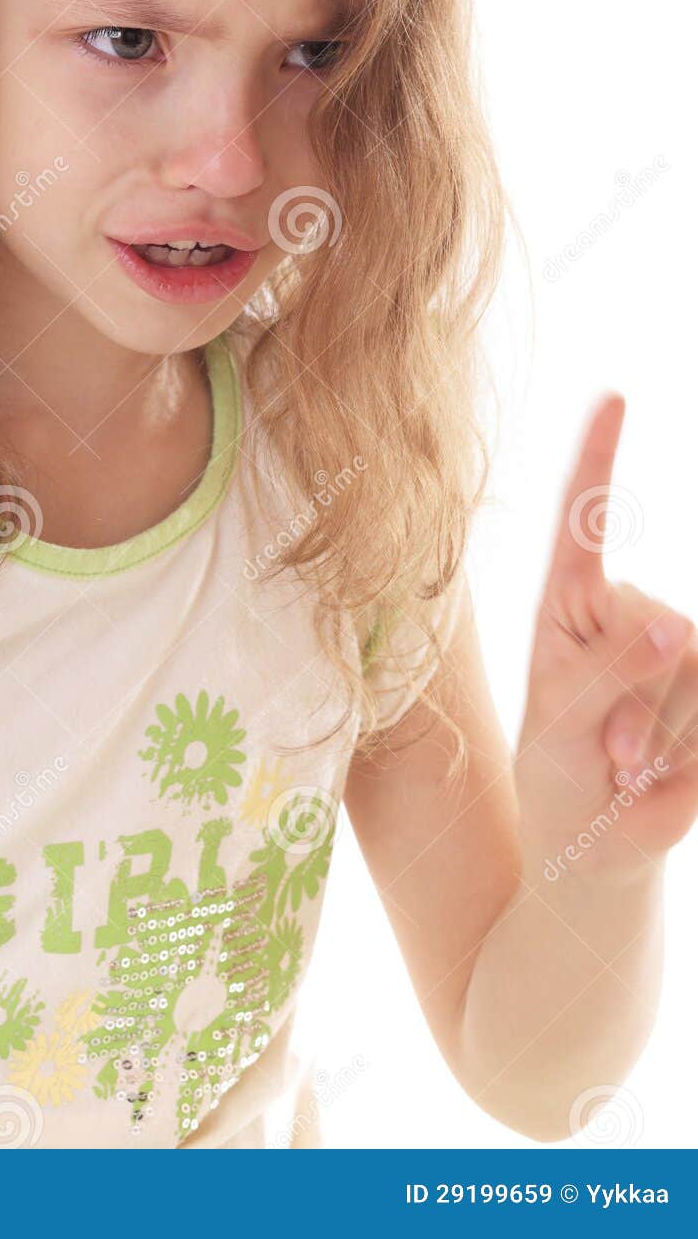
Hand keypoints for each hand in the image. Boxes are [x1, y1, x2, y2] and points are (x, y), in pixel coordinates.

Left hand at [516, 391, 697, 882]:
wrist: (598, 846)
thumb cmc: (559, 777)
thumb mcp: (560, 727)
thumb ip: (608, 674)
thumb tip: (673, 629)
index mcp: (570, 605)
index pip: (585, 521)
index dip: (600, 458)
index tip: (613, 397)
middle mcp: (630, 613)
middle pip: (656, 626)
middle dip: (627, 700)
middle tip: (601, 753)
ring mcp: (680, 651)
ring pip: (691, 669)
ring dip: (656, 734)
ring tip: (625, 766)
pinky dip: (686, 752)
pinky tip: (659, 774)